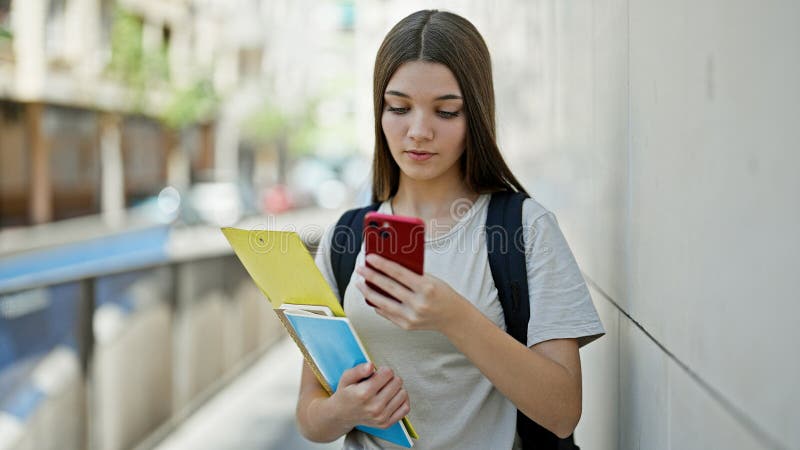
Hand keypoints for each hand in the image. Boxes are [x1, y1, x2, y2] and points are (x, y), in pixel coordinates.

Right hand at [330, 362, 409, 429]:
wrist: (341, 415)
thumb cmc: (346, 393)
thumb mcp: (346, 377)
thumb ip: (358, 369)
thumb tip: (371, 366)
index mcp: (363, 393)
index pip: (388, 373)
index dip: (383, 370)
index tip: (377, 374)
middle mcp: (374, 407)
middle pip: (397, 382)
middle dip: (390, 378)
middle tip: (381, 382)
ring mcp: (381, 417)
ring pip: (403, 393)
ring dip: (396, 389)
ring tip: (386, 389)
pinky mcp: (386, 424)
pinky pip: (405, 408)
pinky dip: (401, 400)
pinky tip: (392, 398)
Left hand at [355, 253, 469, 331]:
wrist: (453, 316)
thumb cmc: (441, 293)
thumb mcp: (431, 279)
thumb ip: (411, 273)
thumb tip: (387, 265)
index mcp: (427, 288)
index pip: (399, 273)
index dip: (382, 264)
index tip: (370, 257)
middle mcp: (419, 303)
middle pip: (388, 287)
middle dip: (371, 276)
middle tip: (360, 268)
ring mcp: (412, 317)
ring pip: (383, 303)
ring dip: (368, 292)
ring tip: (360, 283)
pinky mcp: (406, 326)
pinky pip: (387, 313)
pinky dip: (377, 304)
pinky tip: (371, 296)